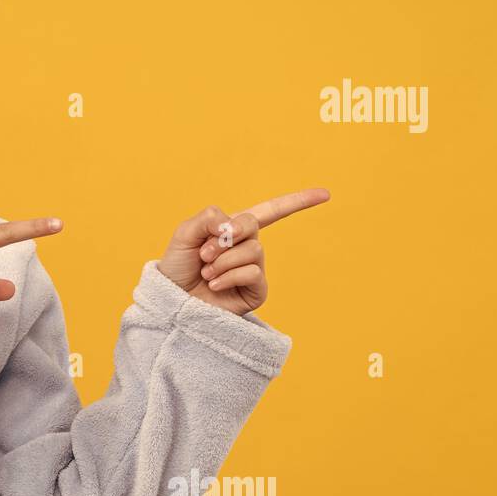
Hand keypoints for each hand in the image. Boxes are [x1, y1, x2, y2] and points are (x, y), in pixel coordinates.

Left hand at [156, 189, 329, 315]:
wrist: (171, 301)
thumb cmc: (176, 269)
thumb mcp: (184, 235)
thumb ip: (207, 218)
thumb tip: (232, 224)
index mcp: (233, 231)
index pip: (270, 212)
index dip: (297, 202)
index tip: (325, 194)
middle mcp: (247, 248)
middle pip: (253, 225)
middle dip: (226, 236)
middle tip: (204, 253)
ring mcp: (253, 270)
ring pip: (253, 250)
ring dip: (223, 260)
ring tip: (207, 273)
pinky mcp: (256, 292)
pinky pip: (253, 272)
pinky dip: (229, 276)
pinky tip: (214, 284)